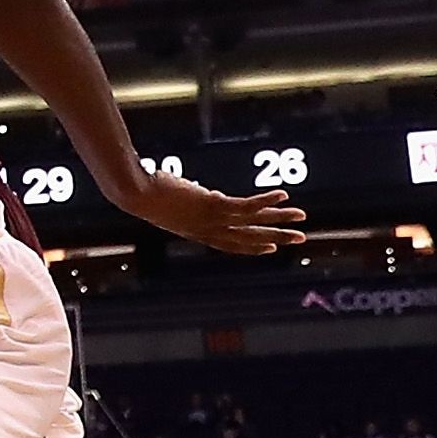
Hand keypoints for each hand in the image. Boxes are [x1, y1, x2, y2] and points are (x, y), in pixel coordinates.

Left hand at [126, 164, 309, 258]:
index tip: (270, 248)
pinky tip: (283, 194)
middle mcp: (208, 230)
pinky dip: (266, 201)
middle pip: (250, 238)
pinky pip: (246, 206)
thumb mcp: (170, 201)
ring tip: (301, 217)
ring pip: (254, 223)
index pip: (231, 244)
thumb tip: (200, 190)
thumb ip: (189, 200)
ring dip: (280, 219)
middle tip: (301, 238)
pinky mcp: (213, 204)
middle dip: (276, 237)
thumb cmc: (145, 193)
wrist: (135, 193)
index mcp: (198, 232)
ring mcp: (212, 219)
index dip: (252, 248)